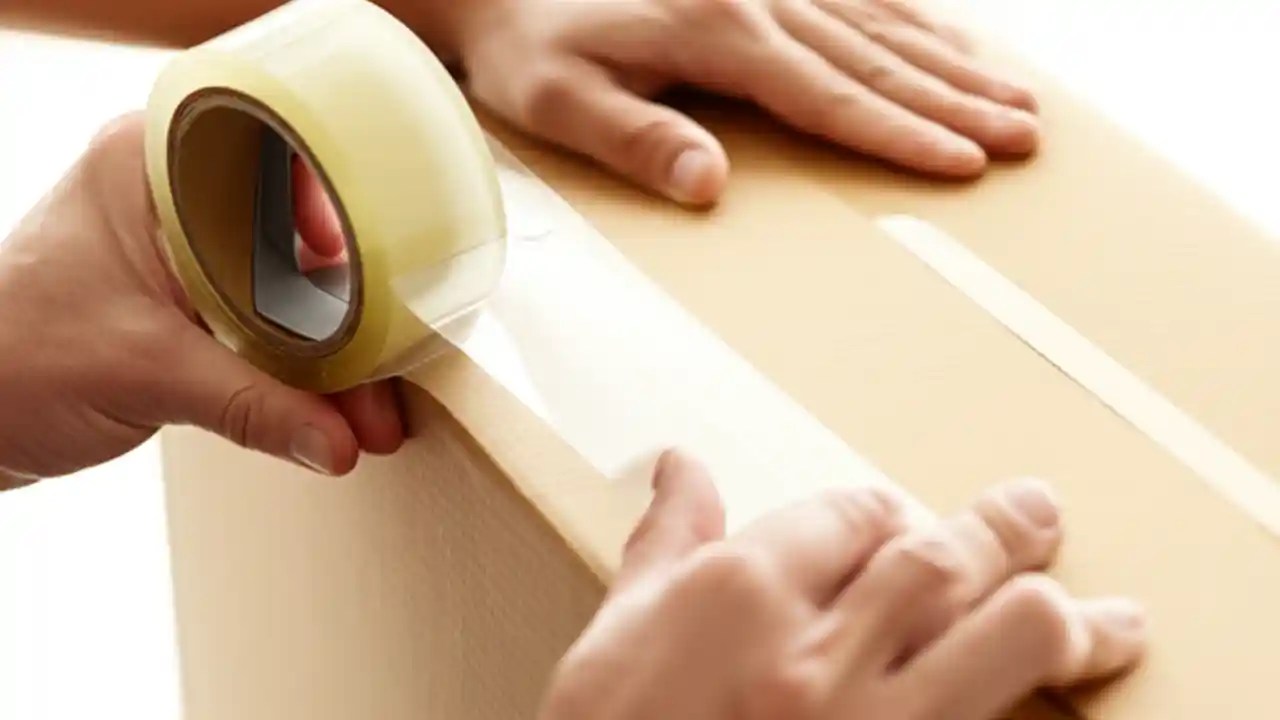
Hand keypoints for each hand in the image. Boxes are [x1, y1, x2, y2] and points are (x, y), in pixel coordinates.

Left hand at [0, 113, 402, 482]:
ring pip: (285, 291)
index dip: (329, 208)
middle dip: (344, 315)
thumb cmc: (8, 360)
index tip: (365, 266)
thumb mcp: (144, 373)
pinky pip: (265, 326)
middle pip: (290, 240)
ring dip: (330, 355)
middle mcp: (173, 198)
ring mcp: (182, 254)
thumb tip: (340, 442)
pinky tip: (336, 413)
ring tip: (373, 412)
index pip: (270, 158)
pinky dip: (299, 372)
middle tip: (386, 374)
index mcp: (150, 166)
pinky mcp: (187, 306)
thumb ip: (252, 406)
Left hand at [457, 0, 1037, 205]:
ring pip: (883, 21)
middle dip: (956, 101)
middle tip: (1027, 135)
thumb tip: (712, 184)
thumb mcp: (558, 99)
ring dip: (954, 62)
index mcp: (719, 32)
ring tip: (1020, 95)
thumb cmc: (527, 44)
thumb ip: (636, 137)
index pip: (830, 95)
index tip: (966, 165)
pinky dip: (914, 19)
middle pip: (878, 57)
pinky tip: (952, 38)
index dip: (901, 134)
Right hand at [539, 451, 1144, 719]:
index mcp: (737, 596)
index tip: (897, 518)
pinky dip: (1041, 703)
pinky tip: (1073, 691)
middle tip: (1039, 513)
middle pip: (940, 555)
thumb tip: (681, 469)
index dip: (882, 510)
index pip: (845, 512)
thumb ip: (665, 546)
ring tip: (1102, 612)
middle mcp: (816, 652)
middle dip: (1002, 527)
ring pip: (1009, 630)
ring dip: (1062, 614)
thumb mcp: (616, 639)